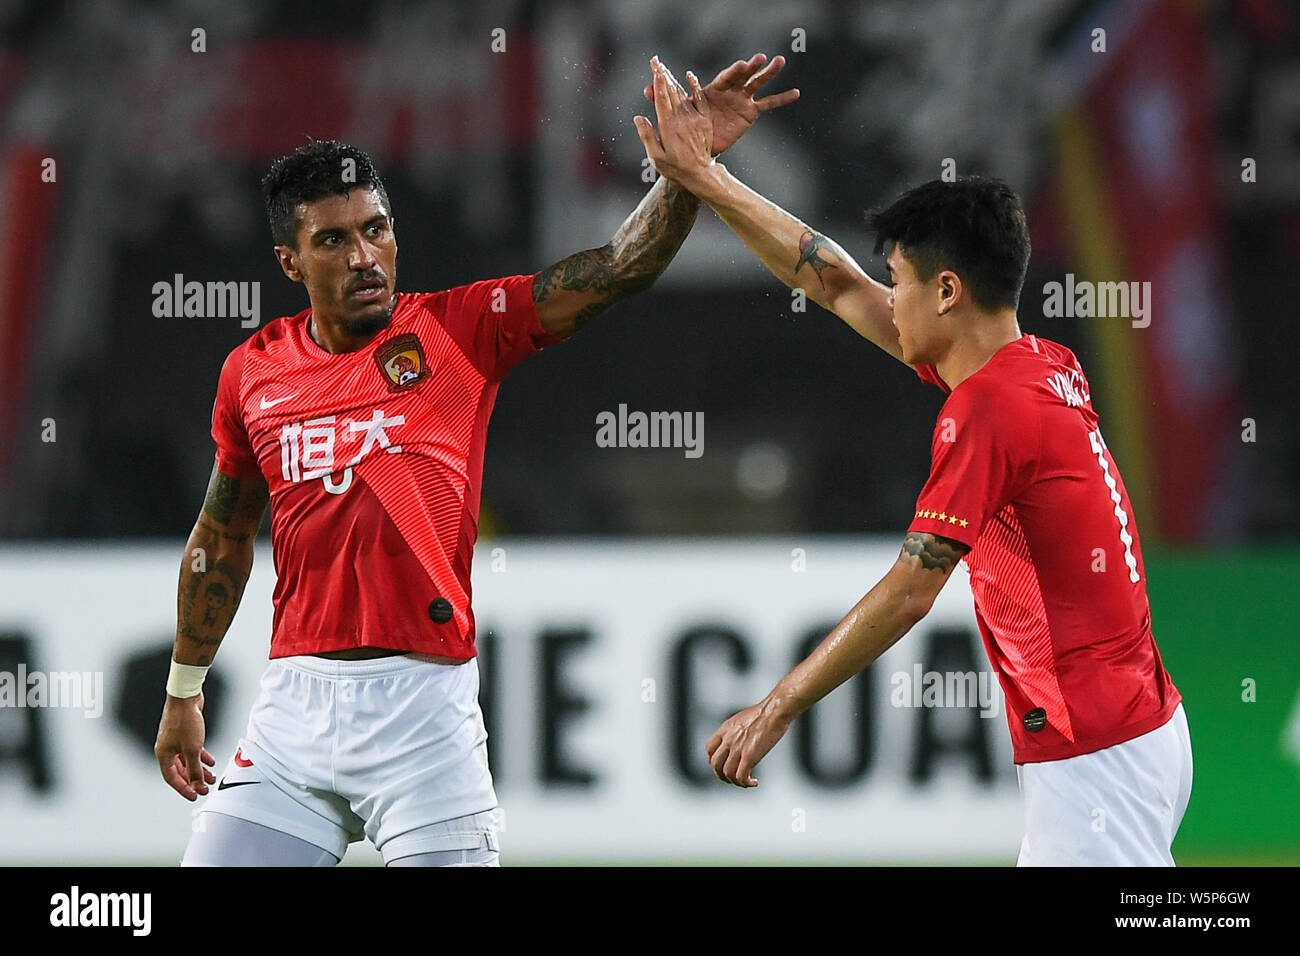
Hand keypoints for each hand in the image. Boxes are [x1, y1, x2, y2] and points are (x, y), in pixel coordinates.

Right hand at [155, 692, 215, 800]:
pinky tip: (210, 762)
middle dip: (193, 780)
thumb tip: (197, 784)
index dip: (183, 788)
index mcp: (164, 754)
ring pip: (188, 761)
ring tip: (211, 778)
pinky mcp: (185, 734)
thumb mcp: (192, 749)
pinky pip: (192, 750)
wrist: (186, 698)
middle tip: (205, 789)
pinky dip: (201, 757)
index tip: (194, 796)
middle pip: (180, 771)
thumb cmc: (184, 721)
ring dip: (199, 770)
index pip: (172, 778)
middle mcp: (168, 749)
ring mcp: (176, 741)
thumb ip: (195, 768)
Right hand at [633, 57, 714, 189]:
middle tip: (656, 61)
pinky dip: (694, 87)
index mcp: (668, 126)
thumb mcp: (656, 157)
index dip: (658, 81)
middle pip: (671, 92)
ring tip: (665, 68)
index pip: (662, 98)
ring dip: (673, 79)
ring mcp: (695, 119)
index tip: (654, 67)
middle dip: (663, 75)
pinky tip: (688, 76)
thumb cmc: (675, 168)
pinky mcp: (704, 121)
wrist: (700, 174)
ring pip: (683, 93)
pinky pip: (700, 99)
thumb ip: (647, 136)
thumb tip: (638, 118)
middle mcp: (682, 119)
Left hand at [644, 53, 798, 155]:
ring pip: (758, 84)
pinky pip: (769, 105)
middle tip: (762, 58)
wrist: (697, 149)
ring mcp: (742, 101)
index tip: (742, 64)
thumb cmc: (686, 129)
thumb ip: (662, 101)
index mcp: (713, 90)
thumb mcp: (674, 115)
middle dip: (752, 68)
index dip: (733, 72)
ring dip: (769, 73)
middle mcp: (729, 91)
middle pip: (743, 77)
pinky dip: (782, 98)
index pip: (725, 78)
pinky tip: (796, 93)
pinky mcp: (750, 114)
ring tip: (781, 61)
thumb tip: (646, 88)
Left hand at [705, 697, 793, 787]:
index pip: (709, 749)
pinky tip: (754, 782)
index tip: (722, 766)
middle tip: (731, 779)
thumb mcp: (742, 718)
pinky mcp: (749, 755)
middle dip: (721, 775)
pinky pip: (741, 776)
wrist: (774, 711)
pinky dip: (746, 783)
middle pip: (715, 764)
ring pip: (727, 773)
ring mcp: (737, 748)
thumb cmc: (764, 713)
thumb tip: (740, 739)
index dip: (714, 761)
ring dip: (734, 781)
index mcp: (725, 729)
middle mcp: (728, 739)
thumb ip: (736, 730)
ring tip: (744, 782)